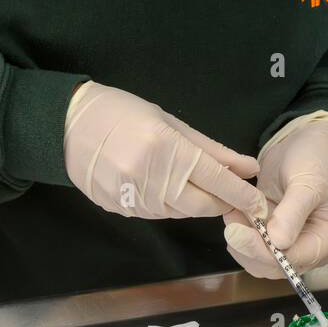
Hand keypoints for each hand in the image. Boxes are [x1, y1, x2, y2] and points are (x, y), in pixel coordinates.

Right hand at [63, 80, 260, 219]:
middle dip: (222, 203)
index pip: (215, 179)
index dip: (241, 194)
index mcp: (165, 148)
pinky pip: (158, 214)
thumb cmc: (121, 112)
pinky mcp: (120, 210)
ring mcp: (132, 198)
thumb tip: (246, 167)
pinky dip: (171, 204)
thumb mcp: (169, 121)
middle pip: (201, 205)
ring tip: (197, 185)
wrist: (67, 125)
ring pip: (180, 212)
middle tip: (235, 197)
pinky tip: (167, 187)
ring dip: (196, 203)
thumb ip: (210, 149)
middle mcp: (149, 178)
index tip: (260, 203)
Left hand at [223, 115, 327, 277]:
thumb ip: (293, 212)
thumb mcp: (308, 181)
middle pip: (275, 266)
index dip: (264, 252)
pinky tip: (233, 213)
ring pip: (259, 259)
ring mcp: (291, 242)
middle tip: (230, 222)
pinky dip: (241, 232)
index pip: (293, 260)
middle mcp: (312, 248)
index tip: (237, 233)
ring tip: (231, 214)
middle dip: (248, 248)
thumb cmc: (316, 158)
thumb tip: (278, 242)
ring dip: (241, 241)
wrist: (309, 141)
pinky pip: (254, 243)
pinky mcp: (274, 233)